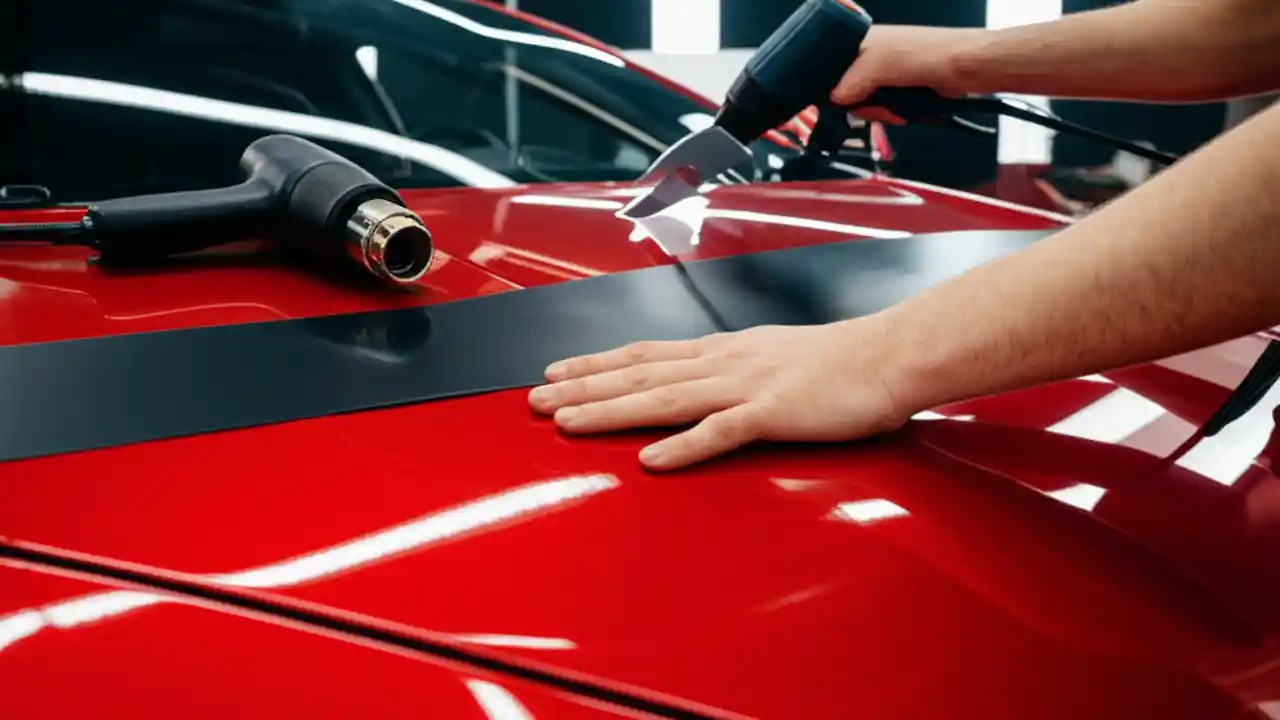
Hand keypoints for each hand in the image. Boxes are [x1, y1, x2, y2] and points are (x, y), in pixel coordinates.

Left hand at [527, 318, 915, 470]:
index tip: (556, 370)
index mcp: (724, 351)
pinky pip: (721, 432)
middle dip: (582, 387)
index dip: (597, 363)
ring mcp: (746, 386)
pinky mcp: (774, 412)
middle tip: (531, 399)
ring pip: (664, 398)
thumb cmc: (840, 361)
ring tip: (565, 421)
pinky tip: (649, 460)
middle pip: (639, 375)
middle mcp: (724, 362)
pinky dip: (683, 446)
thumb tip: (704, 383)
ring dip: (612, 411)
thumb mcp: (774, 356)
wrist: (891, 355)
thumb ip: (736, 371)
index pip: (646, 354)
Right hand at [831, 25, 985, 120]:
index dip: (832, 88)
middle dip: (861, 104)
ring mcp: (885, 74)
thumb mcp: (880, 64)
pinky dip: (892, 113)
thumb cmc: (926, 55)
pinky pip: (883, 109)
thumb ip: (851, 82)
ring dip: (879, 111)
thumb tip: (833, 100)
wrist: (967, 68)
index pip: (830, 69)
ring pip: (865, 104)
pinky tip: (903, 109)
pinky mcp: (899, 89)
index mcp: (860, 41)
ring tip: (896, 106)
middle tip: (876, 103)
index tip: (840, 102)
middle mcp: (869, 57)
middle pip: (845, 92)